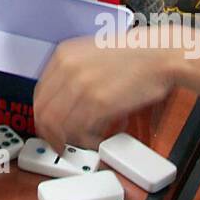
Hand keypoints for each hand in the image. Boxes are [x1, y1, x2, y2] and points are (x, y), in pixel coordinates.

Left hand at [33, 37, 178, 153]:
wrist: (160, 54)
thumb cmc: (134, 56)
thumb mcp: (92, 55)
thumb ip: (73, 75)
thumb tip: (64, 103)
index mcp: (62, 55)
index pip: (39, 94)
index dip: (44, 118)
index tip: (51, 129)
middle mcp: (66, 68)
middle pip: (43, 112)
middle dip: (51, 135)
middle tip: (62, 145)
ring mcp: (80, 85)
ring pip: (58, 126)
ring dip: (72, 140)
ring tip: (88, 142)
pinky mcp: (98, 102)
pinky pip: (81, 132)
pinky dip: (89, 141)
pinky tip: (102, 139)